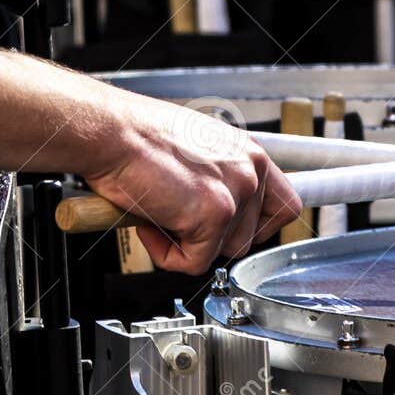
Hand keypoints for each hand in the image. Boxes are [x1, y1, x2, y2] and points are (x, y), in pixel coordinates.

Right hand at [79, 97, 301, 273]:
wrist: (111, 132)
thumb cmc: (137, 136)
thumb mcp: (194, 150)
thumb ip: (217, 178)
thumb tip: (217, 212)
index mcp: (248, 153)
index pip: (283, 205)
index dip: (258, 226)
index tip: (235, 231)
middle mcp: (250, 170)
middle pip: (250, 236)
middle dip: (212, 238)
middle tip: (176, 220)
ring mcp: (236, 193)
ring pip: (224, 251)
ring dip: (188, 244)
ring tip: (158, 215)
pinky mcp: (215, 215)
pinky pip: (195, 262)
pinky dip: (167, 255)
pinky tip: (149, 225)